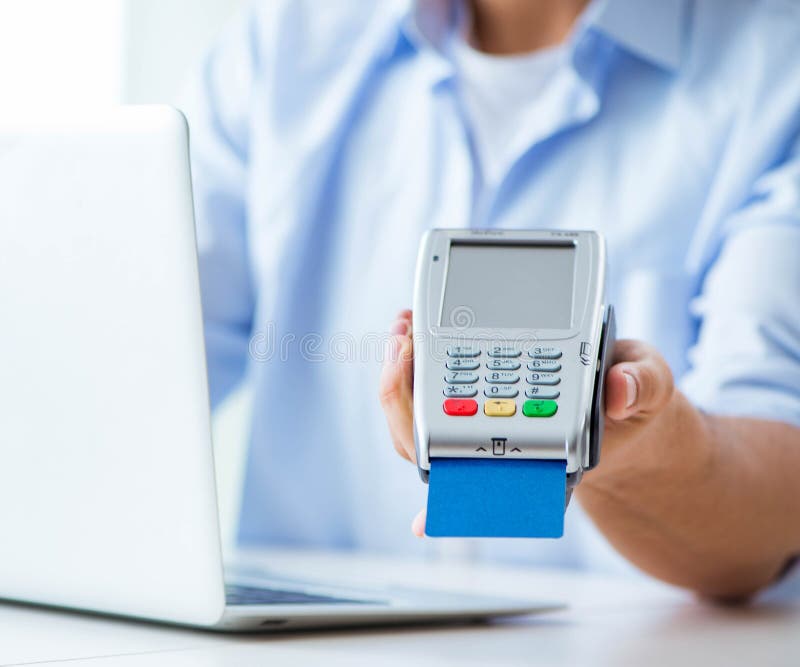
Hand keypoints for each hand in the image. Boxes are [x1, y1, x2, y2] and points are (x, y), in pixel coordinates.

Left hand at [378, 309, 675, 535]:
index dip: (449, 492)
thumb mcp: (649, 386)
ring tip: (403, 327)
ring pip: (421, 418)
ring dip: (402, 375)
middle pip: (432, 444)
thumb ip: (641, 386)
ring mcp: (482, 425)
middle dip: (405, 396)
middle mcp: (501, 447)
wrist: (622, 402)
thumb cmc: (630, 402)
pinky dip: (416, 362)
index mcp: (539, 457)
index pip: (486, 480)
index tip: (428, 489)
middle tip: (402, 344)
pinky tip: (413, 329)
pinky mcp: (473, 400)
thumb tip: (620, 391)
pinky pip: (430, 392)